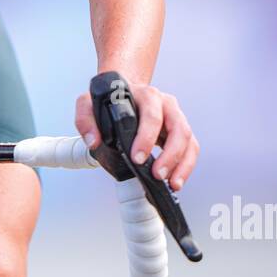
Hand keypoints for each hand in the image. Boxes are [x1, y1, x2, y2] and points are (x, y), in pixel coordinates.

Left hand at [74, 82, 198, 189]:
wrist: (122, 92)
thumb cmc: (109, 100)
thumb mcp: (89, 102)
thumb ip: (85, 119)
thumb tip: (93, 141)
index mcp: (146, 96)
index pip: (152, 115)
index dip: (147, 137)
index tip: (137, 157)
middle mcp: (165, 104)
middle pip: (178, 128)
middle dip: (170, 155)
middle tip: (156, 174)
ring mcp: (175, 118)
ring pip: (188, 140)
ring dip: (182, 164)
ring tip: (172, 183)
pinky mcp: (180, 132)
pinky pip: (191, 149)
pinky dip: (185, 166)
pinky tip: (175, 181)